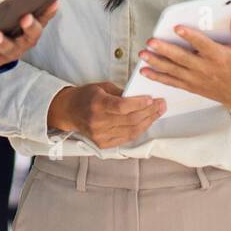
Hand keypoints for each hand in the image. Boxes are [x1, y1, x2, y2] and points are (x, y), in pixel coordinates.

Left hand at [0, 0, 58, 67]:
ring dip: (4, 42)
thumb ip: (21, 0)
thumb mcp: (17, 10)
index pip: (46, 15)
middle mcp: (29, 39)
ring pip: (10, 47)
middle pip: (33, 33)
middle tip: (26, 18)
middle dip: (30, 25)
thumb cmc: (9, 22)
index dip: (50, 10)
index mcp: (36, 23)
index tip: (53, 1)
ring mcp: (15, 50)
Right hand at [46, 82, 165, 146]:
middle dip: (149, 112)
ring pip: (131, 131)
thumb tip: (141, 96)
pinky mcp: (103, 143)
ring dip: (147, 122)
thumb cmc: (86, 96)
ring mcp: (100, 135)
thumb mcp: (102, 87)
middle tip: (161, 105)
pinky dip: (138, 130)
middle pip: (130, 120)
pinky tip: (146, 122)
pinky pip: (126, 138)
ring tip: (158, 113)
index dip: (139, 104)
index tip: (151, 99)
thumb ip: (121, 92)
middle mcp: (98, 121)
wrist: (69, 111)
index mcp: (97, 104)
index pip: (122, 106)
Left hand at [138, 13, 230, 113]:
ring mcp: (197, 79)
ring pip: (173, 70)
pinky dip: (158, 77)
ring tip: (143, 54)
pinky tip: (146, 71)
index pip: (202, 45)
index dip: (189, 36)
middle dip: (165, 50)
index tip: (177, 28)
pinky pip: (173, 82)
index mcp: (219, 57)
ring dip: (157, 63)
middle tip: (151, 41)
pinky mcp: (192, 86)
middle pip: (182, 58)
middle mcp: (206, 69)